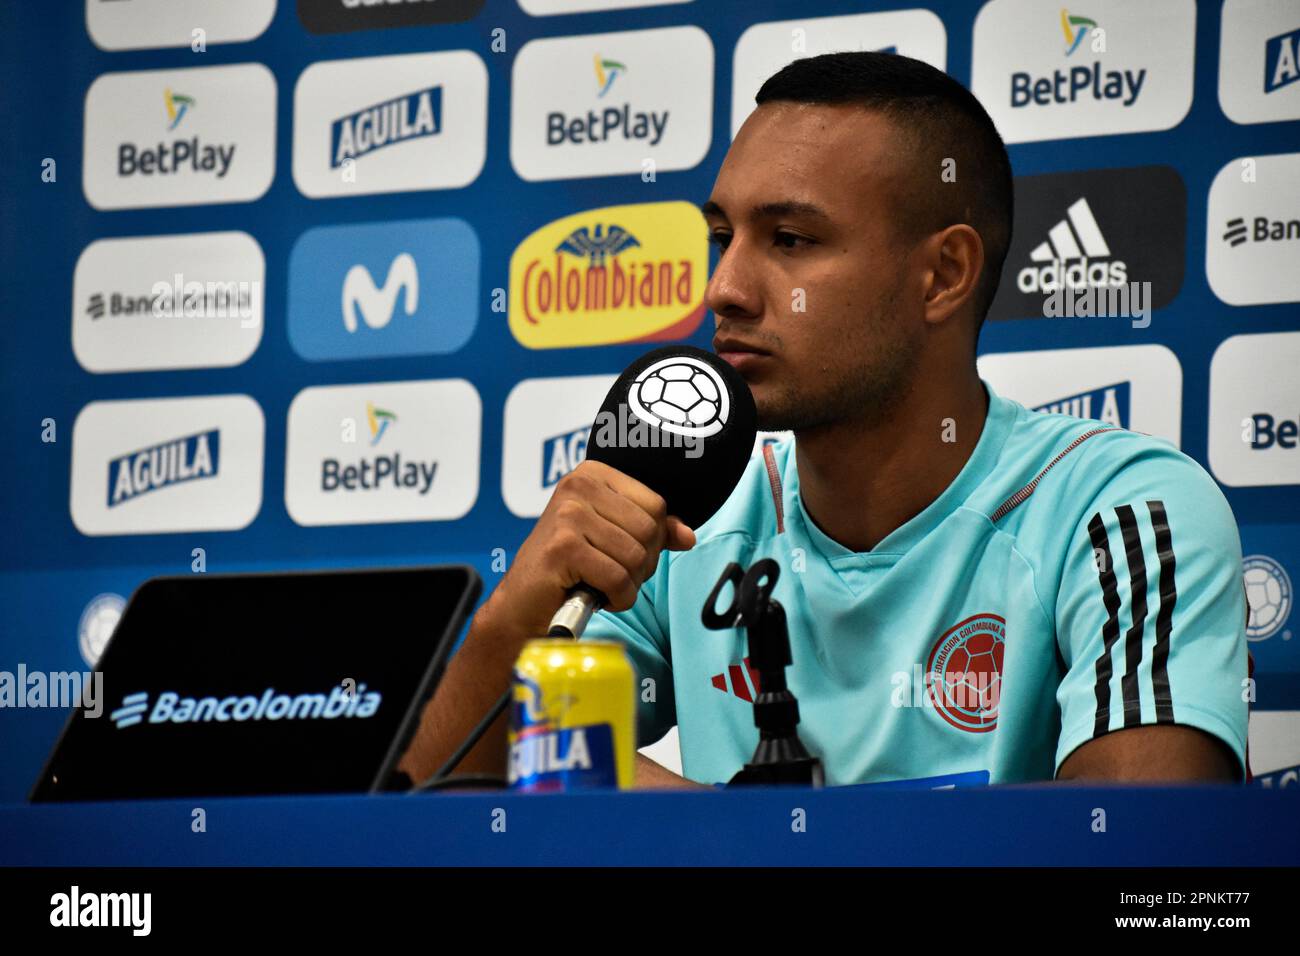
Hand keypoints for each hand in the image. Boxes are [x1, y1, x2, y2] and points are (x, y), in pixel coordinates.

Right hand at [482, 460, 695, 638]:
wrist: (520, 606)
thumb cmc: (566, 571)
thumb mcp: (612, 540)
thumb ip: (652, 532)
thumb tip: (688, 536)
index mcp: (592, 474)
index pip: (656, 505)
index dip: (651, 540)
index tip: (621, 553)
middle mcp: (578, 485)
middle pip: (650, 529)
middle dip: (640, 564)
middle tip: (611, 575)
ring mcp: (569, 514)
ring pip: (637, 556)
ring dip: (627, 584)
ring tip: (599, 585)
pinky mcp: (563, 547)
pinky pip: (619, 578)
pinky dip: (616, 599)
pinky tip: (595, 596)